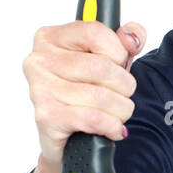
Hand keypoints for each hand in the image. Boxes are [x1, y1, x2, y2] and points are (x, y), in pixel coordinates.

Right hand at [23, 20, 145, 167]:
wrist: (67, 141)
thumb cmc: (83, 95)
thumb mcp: (107, 61)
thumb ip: (124, 42)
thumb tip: (133, 36)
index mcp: (50, 38)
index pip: (93, 32)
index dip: (118, 51)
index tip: (120, 65)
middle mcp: (40, 61)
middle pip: (101, 67)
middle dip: (124, 85)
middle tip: (123, 94)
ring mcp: (40, 90)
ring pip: (100, 95)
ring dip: (121, 108)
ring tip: (118, 113)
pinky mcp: (47, 117)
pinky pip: (93, 118)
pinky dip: (112, 125)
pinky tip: (113, 128)